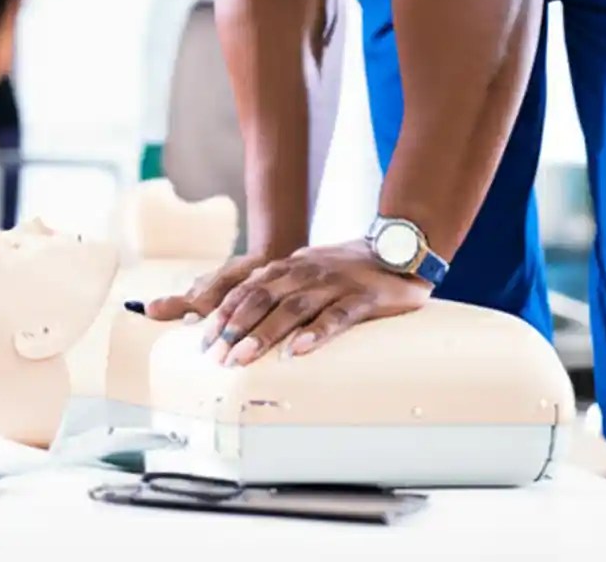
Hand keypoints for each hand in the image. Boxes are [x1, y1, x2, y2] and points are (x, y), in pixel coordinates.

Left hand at [148, 241, 431, 365]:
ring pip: (293, 308)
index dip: (222, 314)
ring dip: (265, 333)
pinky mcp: (364, 298)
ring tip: (244, 357)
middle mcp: (306, 272)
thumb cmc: (345, 268)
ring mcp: (335, 283)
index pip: (245, 289)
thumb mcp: (304, 270)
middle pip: (262, 298)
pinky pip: (337, 316)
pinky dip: (316, 332)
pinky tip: (299, 350)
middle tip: (217, 356)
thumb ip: (274, 286)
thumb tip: (236, 312)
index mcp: (288, 267)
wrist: (402, 248)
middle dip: (235, 327)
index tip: (203, 339)